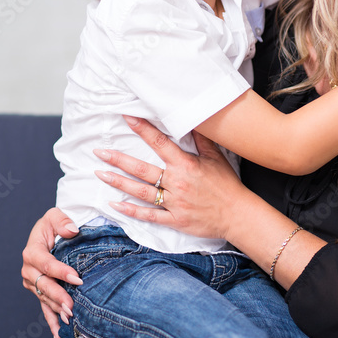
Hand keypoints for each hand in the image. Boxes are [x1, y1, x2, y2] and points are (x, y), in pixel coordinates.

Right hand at [20, 207, 82, 337]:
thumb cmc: (54, 224)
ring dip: (56, 311)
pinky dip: (52, 324)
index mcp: (32, 251)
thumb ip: (62, 220)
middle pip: (44, 286)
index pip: (46, 263)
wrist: (50, 235)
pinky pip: (45, 310)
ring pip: (44, 299)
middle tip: (72, 308)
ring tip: (70, 321)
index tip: (78, 278)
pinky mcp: (39, 293)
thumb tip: (72, 230)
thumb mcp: (55, 216)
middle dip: (58, 297)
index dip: (61, 271)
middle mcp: (29, 270)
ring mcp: (33, 284)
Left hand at [93, 116, 247, 240]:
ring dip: (119, 183)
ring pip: (141, 191)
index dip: (142, 128)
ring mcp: (174, 202)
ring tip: (100, 174)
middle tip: (99, 151)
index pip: (160, 142)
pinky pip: (149, 215)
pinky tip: (114, 205)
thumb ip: (202, 139)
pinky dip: (131, 211)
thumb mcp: (216, 158)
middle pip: (142, 168)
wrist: (238, 215)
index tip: (127, 117)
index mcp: (186, 164)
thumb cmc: (227, 185)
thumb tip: (193, 119)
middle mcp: (177, 182)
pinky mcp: (175, 220)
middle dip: (119, 159)